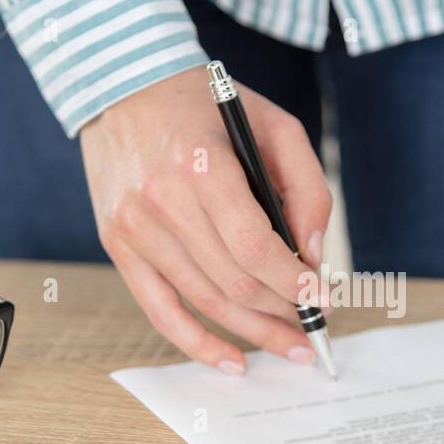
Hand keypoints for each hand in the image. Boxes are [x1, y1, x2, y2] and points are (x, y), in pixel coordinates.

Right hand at [80, 67, 330, 373]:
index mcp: (203, 166)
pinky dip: (198, 343)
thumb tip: (313, 258)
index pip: (256, 249)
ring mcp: (134, 228)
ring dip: (253, 332)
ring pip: (205, 301)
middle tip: (314, 329)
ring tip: (288, 345)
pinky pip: (160, 310)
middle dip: (283, 314)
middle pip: (234, 283)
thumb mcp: (274, 124)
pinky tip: (233, 361)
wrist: (122, 82)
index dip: (295, 284)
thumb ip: (306, 188)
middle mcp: (162, 202)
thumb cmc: (206, 102)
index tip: (324, 302)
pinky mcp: (118, 244)